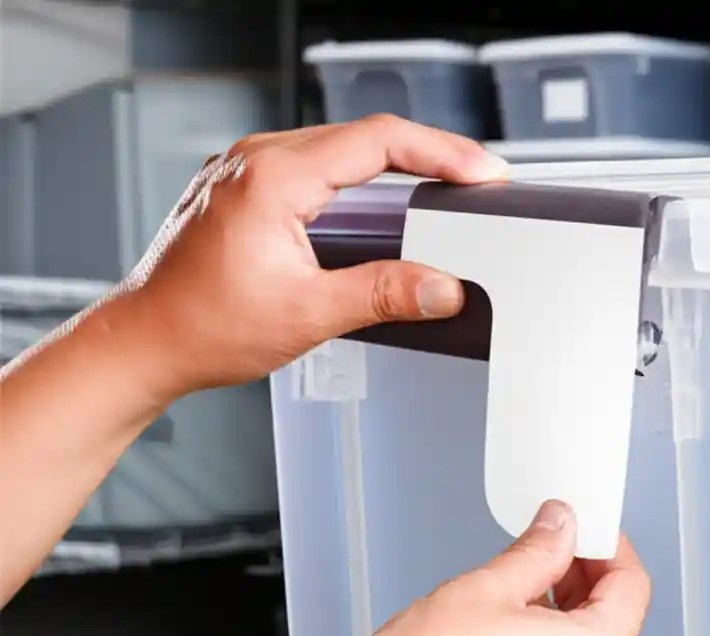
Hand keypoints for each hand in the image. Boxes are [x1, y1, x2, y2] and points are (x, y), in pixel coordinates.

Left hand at [96, 114, 507, 403]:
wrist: (144, 343)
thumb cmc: (203, 327)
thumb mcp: (308, 314)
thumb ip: (383, 294)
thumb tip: (442, 288)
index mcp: (273, 177)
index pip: (379, 141)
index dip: (442, 152)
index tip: (483, 172)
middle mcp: (255, 159)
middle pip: (364, 135)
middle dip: (429, 152)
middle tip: (477, 177)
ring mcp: (245, 169)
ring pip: (339, 145)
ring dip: (395, 161)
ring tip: (442, 180)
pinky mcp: (242, 187)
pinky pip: (313, 161)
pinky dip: (359, 173)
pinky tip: (383, 194)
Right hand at [285, 500, 650, 635]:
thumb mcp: (488, 587)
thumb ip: (539, 550)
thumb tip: (560, 526)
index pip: (633, 586)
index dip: (609, 545)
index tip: (587, 526)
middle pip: (614, 618)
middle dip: (585, 573)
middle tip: (552, 542)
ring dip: (565, 607)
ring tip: (521, 579)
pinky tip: (513, 620)